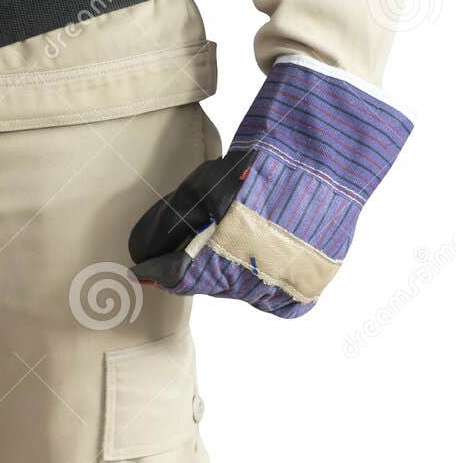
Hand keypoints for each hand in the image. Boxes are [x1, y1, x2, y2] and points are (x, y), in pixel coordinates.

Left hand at [128, 57, 410, 317]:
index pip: (176, 278)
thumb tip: (140, 255)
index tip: (142, 267)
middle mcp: (254, 280)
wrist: (322, 159)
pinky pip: (280, 303)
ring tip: (233, 242)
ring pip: (242, 294)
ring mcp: (287, 285)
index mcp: (222, 257)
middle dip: (194, 268)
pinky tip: (259, 265)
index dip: (157, 270)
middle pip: (208, 286)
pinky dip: (266, 289)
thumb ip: (167, 224)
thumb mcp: (201, 188)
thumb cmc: (256, 169)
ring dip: (229, 275)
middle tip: (193, 245)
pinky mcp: (313, 283)